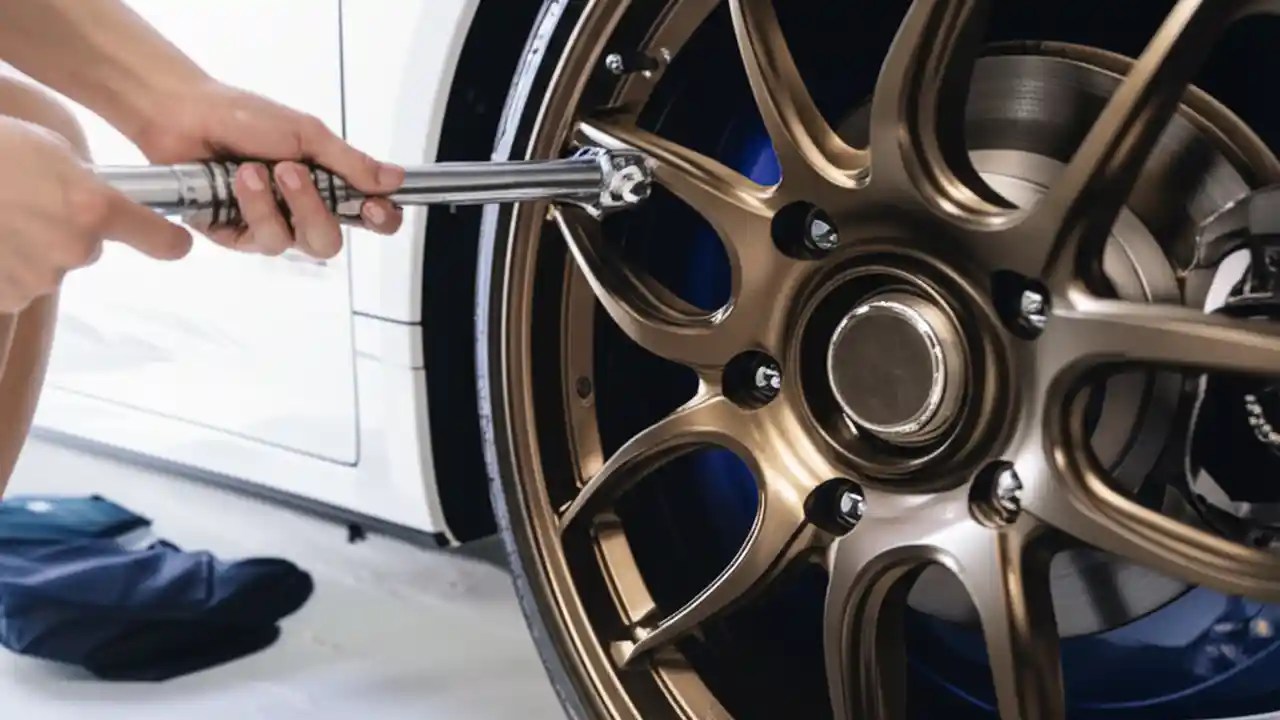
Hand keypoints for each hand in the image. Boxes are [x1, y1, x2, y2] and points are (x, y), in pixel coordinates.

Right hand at [0, 116, 190, 312]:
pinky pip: (18, 284)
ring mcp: (39, 278)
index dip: (166, 240)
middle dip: (65, 230)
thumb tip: (101, 204)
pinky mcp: (8, 298)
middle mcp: (73, 248)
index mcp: (92, 208)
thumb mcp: (50, 151)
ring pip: (50, 265)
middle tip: (26, 202)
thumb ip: (86, 186)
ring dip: (31, 248)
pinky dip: (5, 266)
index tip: (176, 243)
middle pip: (88, 247)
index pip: (156, 237)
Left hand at [133, 80, 403, 258]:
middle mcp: (301, 212)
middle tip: (296, 174)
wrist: (185, 114)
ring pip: (292, 243)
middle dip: (315, 212)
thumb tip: (394, 179)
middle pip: (330, 242)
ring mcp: (269, 226)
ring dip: (274, 205)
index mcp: (327, 185)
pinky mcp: (235, 236)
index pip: (368, 216)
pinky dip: (250, 207)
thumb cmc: (245, 117)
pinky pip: (257, 239)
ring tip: (253, 170)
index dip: (380, 220)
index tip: (376, 208)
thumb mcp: (306, 134)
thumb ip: (349, 162)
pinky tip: (237, 180)